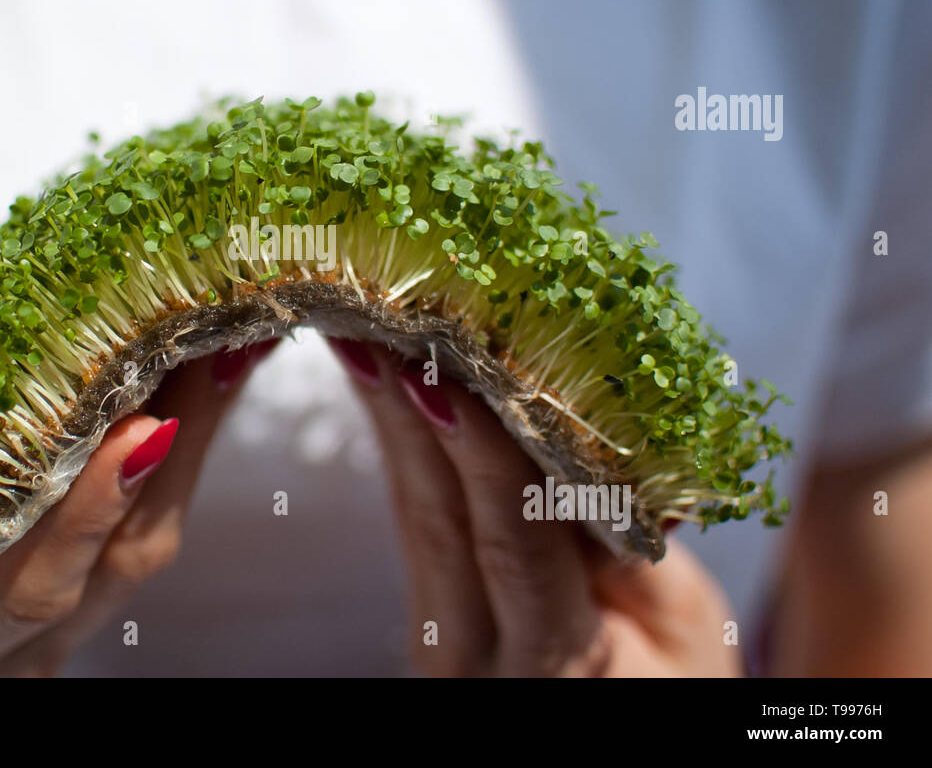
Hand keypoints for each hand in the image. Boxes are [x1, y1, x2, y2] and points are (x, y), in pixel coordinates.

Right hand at [0, 342, 277, 675]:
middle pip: (124, 558)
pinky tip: (190, 389)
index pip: (31, 591)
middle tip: (219, 343)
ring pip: (145, 538)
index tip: (141, 428)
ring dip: (192, 440)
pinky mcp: (78, 594)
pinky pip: (136, 525)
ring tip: (228, 344)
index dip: (88, 514)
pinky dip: (168, 453)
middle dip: (179, 447)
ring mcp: (63, 628)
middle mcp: (24, 654)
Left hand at [326, 337, 740, 676]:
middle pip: (441, 516)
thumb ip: (624, 540)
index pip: (516, 543)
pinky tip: (384, 386)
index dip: (484, 454)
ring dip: (390, 416)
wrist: (633, 727)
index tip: (446, 372)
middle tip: (378, 318)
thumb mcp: (682, 626)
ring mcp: (446, 639)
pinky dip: (405, 444)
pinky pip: (419, 520)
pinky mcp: (434, 614)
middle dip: (408, 409)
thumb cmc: (680, 687)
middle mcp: (480, 656)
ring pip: (416, 512)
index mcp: (556, 666)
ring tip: (363, 333)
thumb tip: (575, 442)